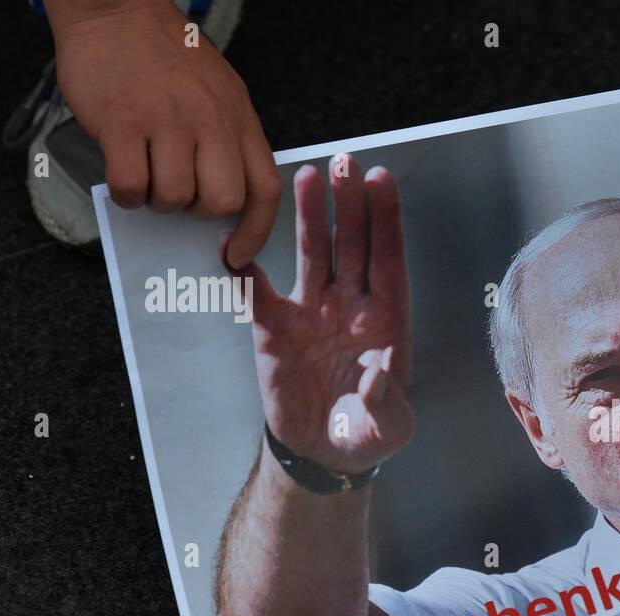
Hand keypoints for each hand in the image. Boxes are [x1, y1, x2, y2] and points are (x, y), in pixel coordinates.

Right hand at [47, 0, 278, 267]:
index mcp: (239, 118)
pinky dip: (126, 193)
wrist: (117, 9)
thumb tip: (222, 200)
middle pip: (222, 200)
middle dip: (199, 213)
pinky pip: (131, 185)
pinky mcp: (122, 122)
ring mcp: (167, 120)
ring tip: (147, 171)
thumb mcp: (219, 93)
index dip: (257, 232)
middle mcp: (210, 121)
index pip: (265, 189)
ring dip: (157, 199)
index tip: (239, 255)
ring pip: (174, 197)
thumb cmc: (168, 58)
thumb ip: (228, 140)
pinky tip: (121, 172)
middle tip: (180, 194)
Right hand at [231, 155, 412, 474]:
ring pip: (312, 252)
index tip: (382, 182)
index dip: (386, 221)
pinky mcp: (275, 327)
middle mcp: (351, 304)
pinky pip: (256, 290)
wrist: (322, 451)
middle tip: (344, 161)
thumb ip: (385, 402)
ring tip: (306, 175)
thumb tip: (378, 371)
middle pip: (351, 244)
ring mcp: (312, 310)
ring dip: (308, 216)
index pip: (388, 260)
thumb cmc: (367, 433)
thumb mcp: (386, 427)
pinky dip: (244, 268)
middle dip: (349, 203)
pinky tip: (232, 241)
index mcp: (386, 319)